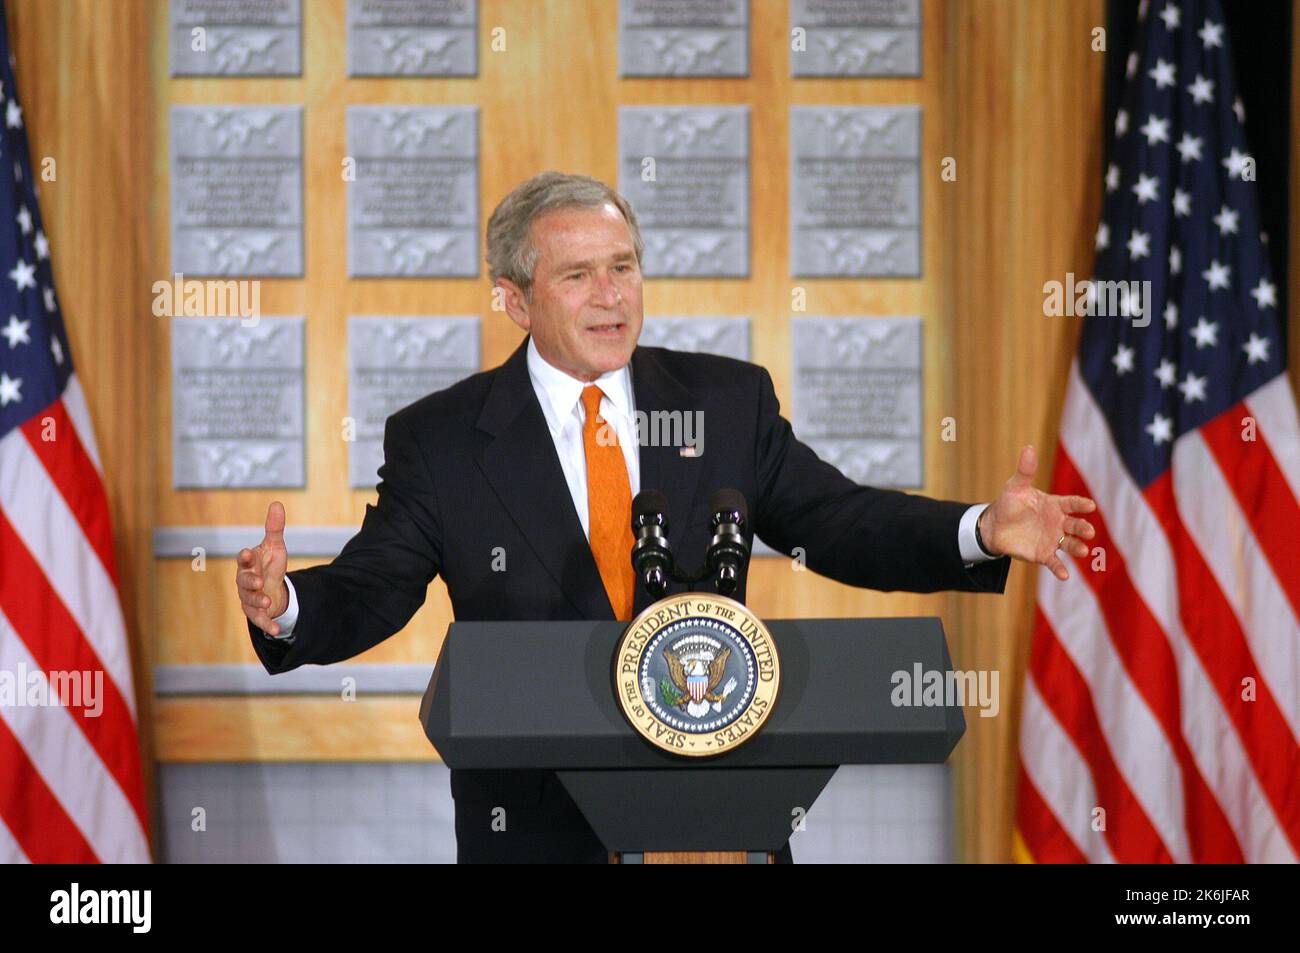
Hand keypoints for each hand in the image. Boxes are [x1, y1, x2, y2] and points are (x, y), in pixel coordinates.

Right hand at [236, 501, 288, 634]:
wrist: (269, 587)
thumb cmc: (268, 564)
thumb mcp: (274, 546)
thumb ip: (274, 528)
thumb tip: (277, 503)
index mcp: (248, 564)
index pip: (244, 559)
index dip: (245, 557)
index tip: (248, 553)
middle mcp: (245, 581)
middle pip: (243, 581)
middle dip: (250, 581)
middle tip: (259, 581)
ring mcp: (249, 598)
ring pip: (250, 601)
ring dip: (258, 601)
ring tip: (269, 601)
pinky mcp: (256, 613)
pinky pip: (260, 620)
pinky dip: (268, 625)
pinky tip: (277, 631)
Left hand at [979, 445, 1095, 580]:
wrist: (995, 527)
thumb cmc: (1009, 504)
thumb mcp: (1015, 487)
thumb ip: (1025, 471)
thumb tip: (1028, 448)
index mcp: (1055, 505)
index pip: (1071, 504)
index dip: (1080, 505)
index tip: (1090, 506)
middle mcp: (1059, 522)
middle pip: (1075, 525)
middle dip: (1083, 528)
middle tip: (1088, 531)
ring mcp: (1053, 539)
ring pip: (1070, 544)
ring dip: (1077, 548)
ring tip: (1083, 551)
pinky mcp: (1044, 554)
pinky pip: (1054, 562)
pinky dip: (1060, 568)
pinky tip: (1065, 575)